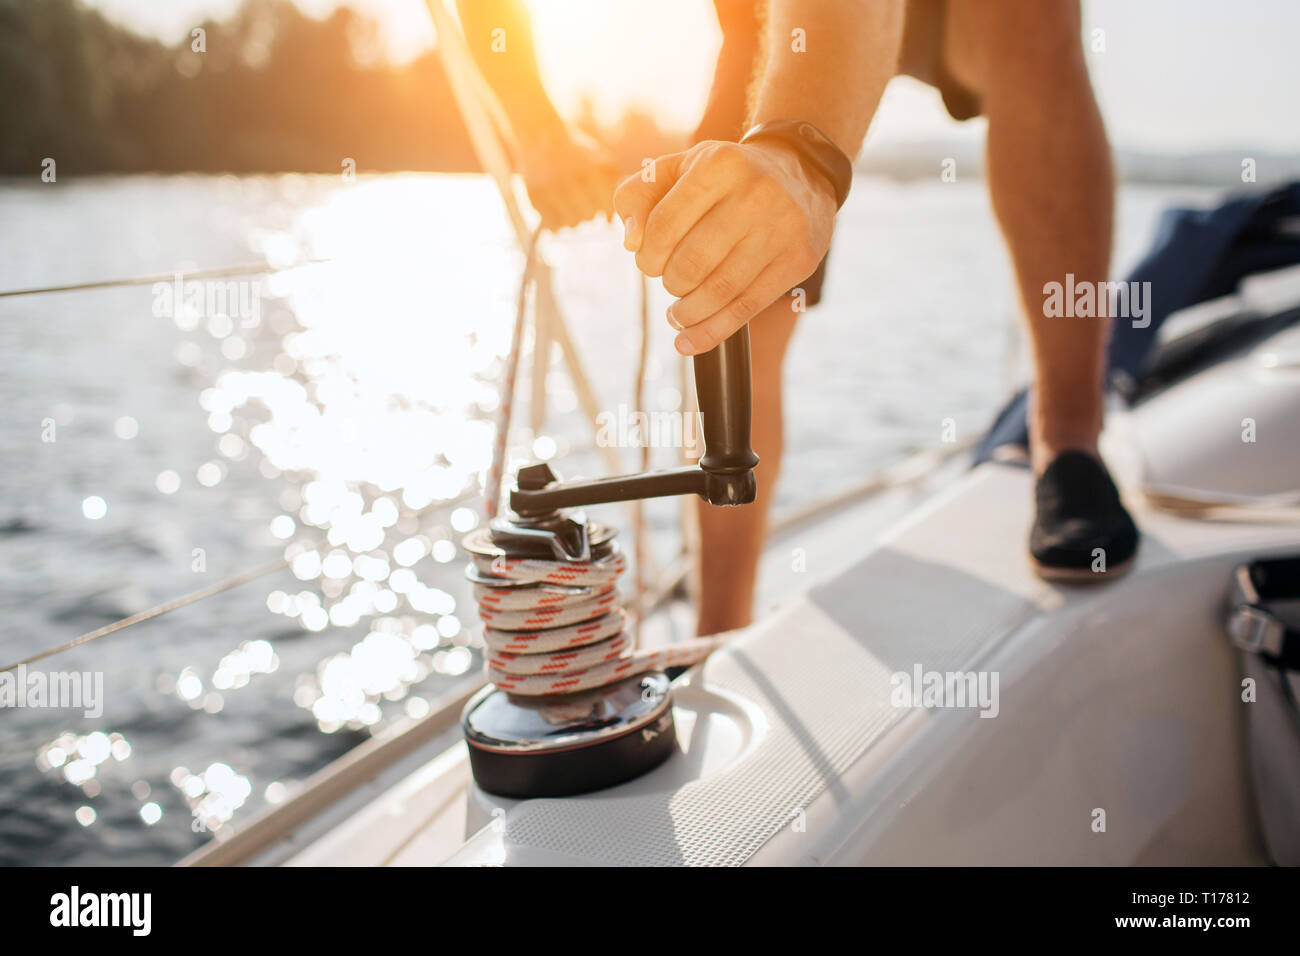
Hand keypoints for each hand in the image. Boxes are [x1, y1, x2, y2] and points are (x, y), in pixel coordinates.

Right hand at [518, 125, 618, 230]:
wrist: (542, 136)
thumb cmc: (577, 152)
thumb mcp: (601, 161)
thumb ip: (612, 187)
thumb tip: (609, 221)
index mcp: (597, 170)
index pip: (607, 208)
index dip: (603, 206)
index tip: (596, 197)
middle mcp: (575, 180)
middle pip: (589, 216)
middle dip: (587, 210)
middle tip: (579, 197)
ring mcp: (554, 189)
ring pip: (572, 223)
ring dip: (572, 216)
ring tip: (567, 201)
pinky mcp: (536, 196)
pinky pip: (553, 224)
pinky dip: (555, 219)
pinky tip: (556, 205)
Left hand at [614, 139, 836, 354]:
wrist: (800, 173)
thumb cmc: (724, 178)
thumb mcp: (678, 169)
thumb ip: (638, 197)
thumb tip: (631, 242)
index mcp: (719, 164)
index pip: (663, 226)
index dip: (647, 256)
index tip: (650, 263)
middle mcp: (755, 193)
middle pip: (691, 263)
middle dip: (669, 283)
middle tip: (671, 282)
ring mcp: (782, 228)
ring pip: (719, 291)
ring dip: (687, 313)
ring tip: (678, 315)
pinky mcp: (799, 260)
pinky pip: (746, 309)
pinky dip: (711, 333)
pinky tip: (688, 342)